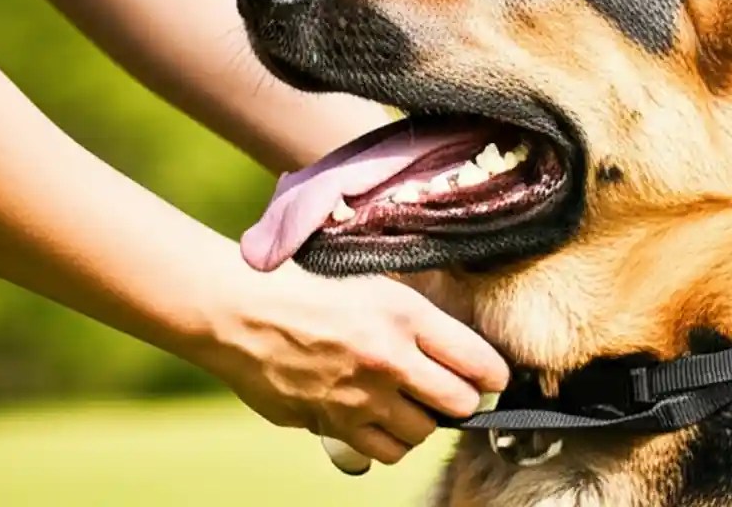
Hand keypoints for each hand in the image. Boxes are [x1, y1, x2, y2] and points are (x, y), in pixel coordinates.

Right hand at [204, 263, 507, 465]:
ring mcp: (361, 397)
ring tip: (412, 402)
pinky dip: (391, 441)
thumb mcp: (372, 281)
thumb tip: (456, 347)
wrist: (238, 310)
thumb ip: (416, 316)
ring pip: (424, 432)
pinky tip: (382, 419)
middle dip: (464, 400)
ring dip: (425, 421)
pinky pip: (384, 450)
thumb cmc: (305, 286)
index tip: (489, 376)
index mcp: (405, 316)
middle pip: (460, 404)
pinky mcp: (332, 423)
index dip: (493, 374)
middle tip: (454, 391)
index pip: (479, 361)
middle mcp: (389, 360)